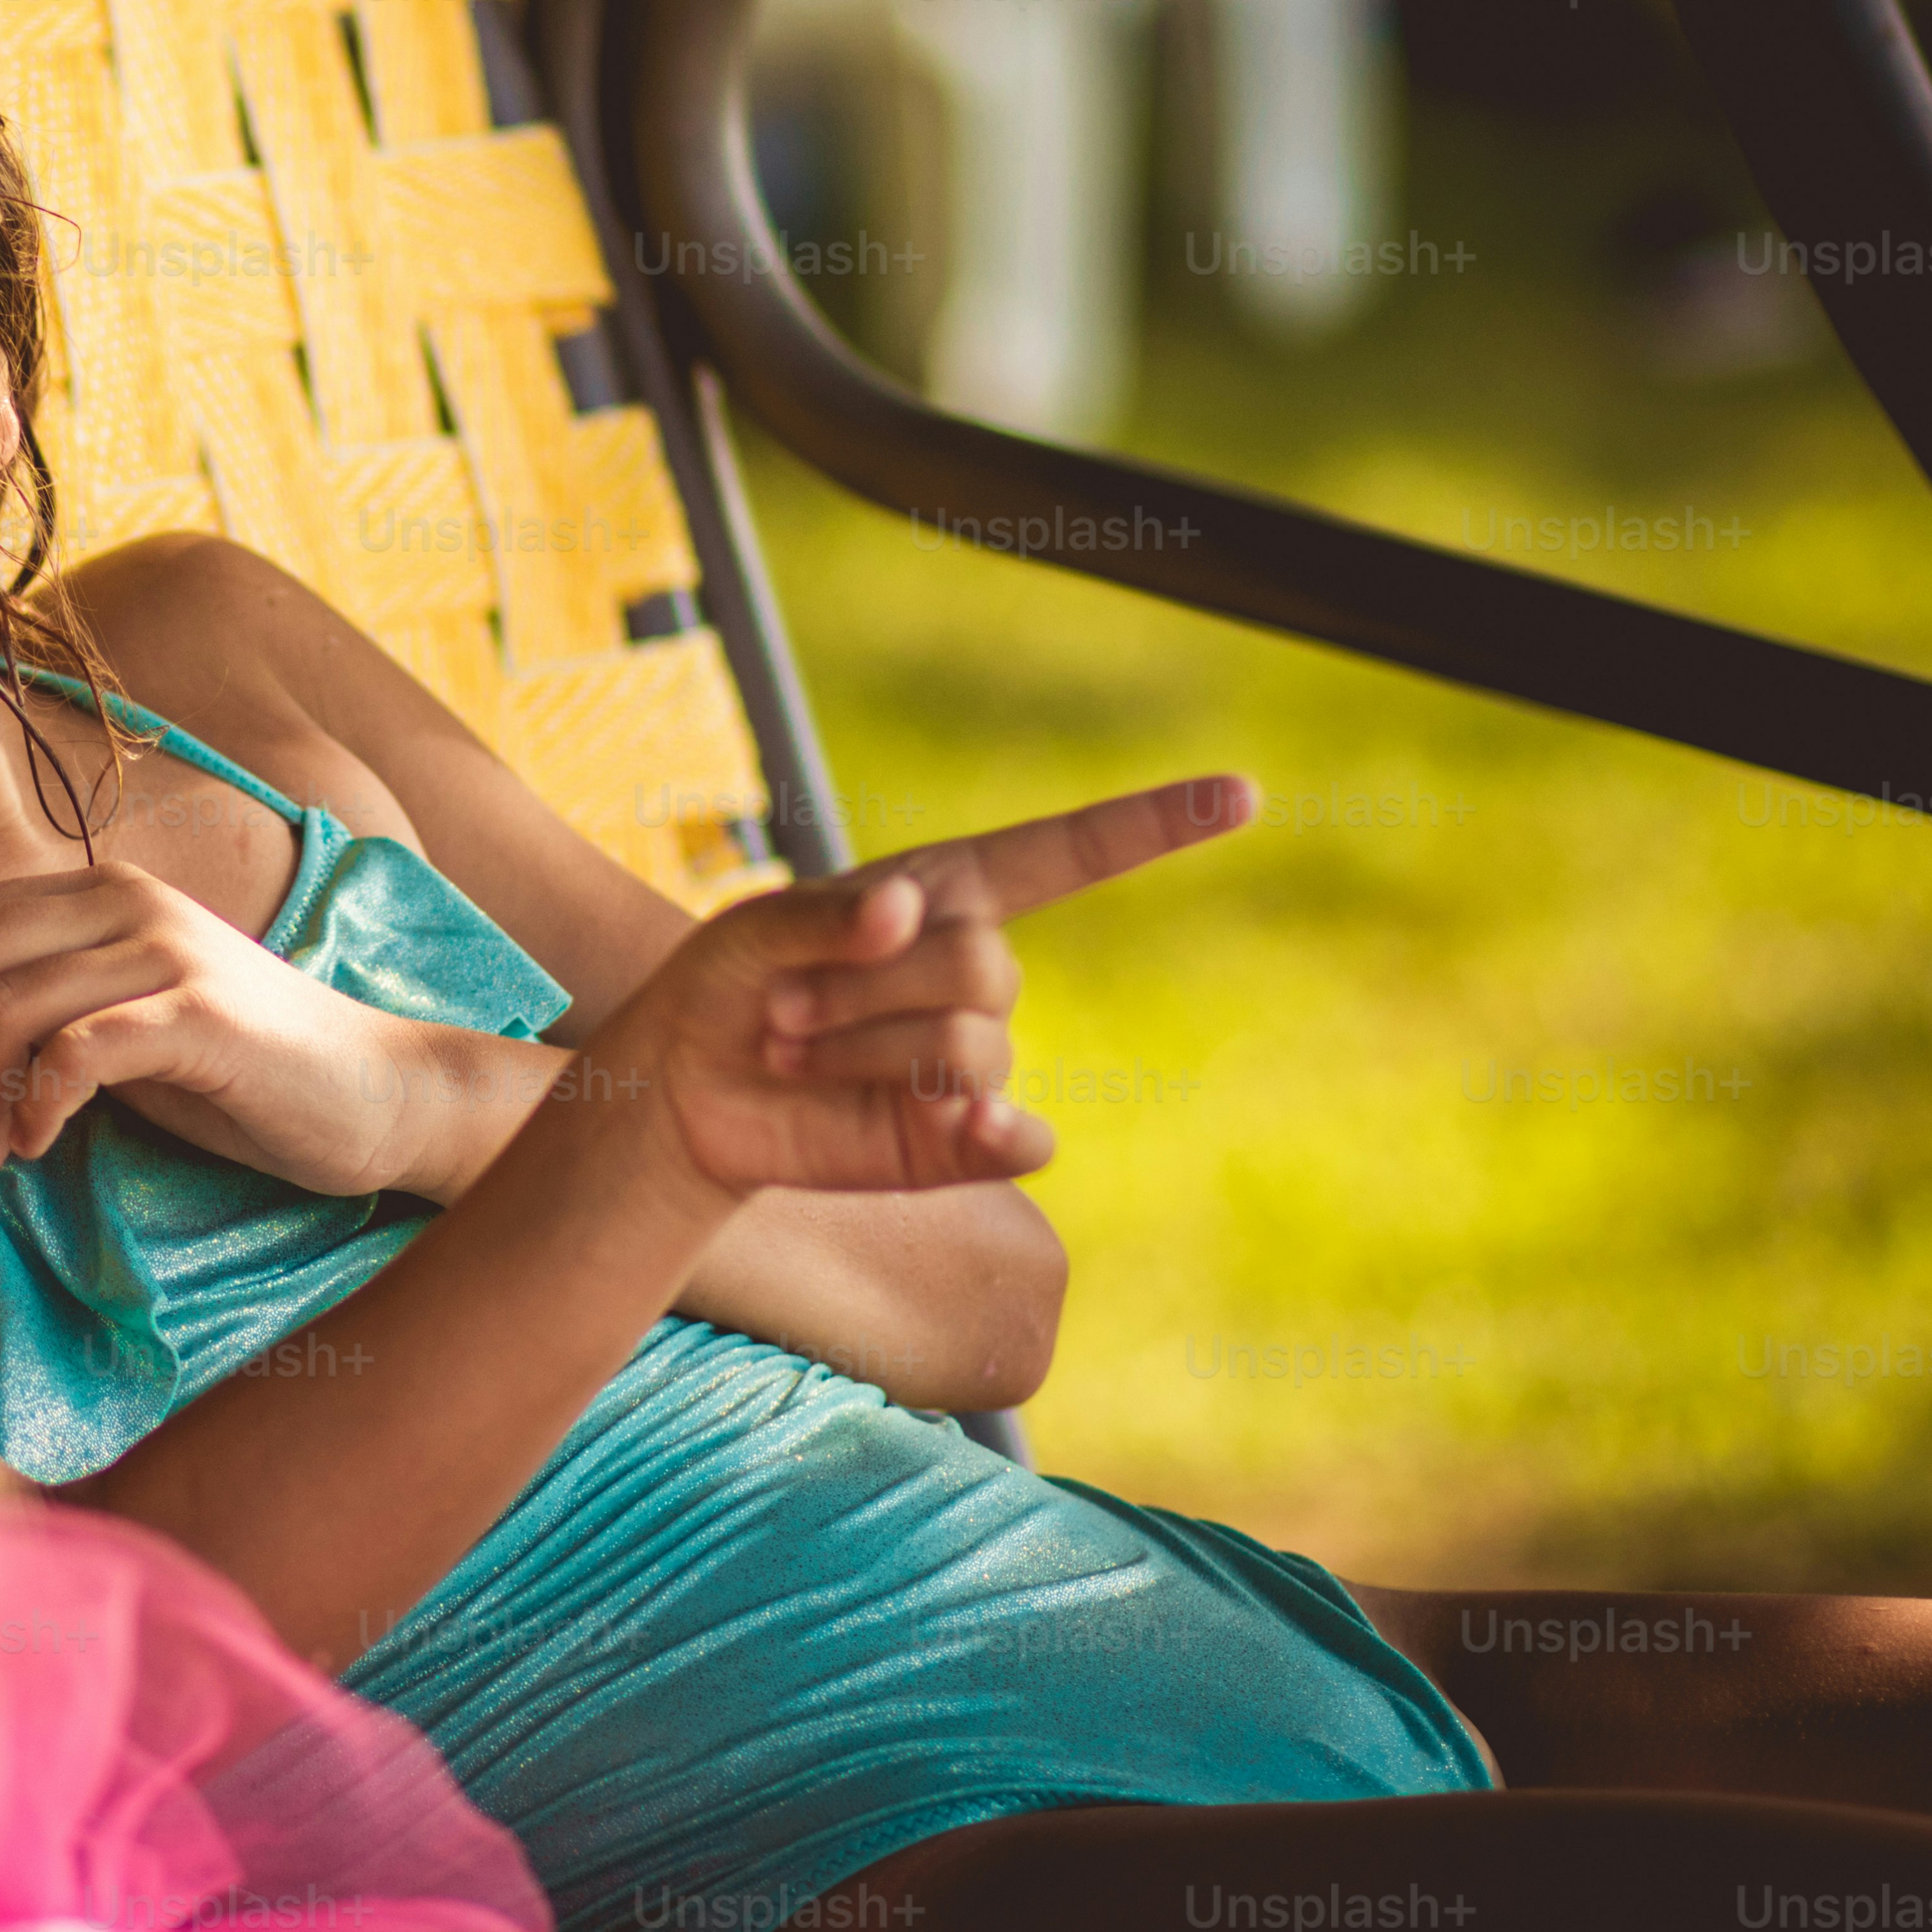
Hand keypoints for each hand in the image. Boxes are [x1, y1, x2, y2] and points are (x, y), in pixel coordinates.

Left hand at [0, 862, 492, 1192]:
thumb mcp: (123, 1019)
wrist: (373, 1090)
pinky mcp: (201, 1015)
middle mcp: (128, 902)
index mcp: (100, 892)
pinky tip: (39, 1143)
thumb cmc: (238, 1068)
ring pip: (9, 1004)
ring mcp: (168, 952)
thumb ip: (45, 1010)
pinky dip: (36, 1105)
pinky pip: (77, 1049)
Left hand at [592, 777, 1253, 1199]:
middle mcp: (977, 970)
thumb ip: (829, 915)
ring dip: (856, 1048)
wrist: (688, 1089)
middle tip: (786, 1004)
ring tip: (794, 1049)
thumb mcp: (757, 926)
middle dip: (864, 986)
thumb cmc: (728, 985)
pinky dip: (994, 1133)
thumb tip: (907, 911)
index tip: (1243, 793)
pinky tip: (958, 1128)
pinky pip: (1019, 1137)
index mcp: (949, 893)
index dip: (1155, 823)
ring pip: (966, 1045)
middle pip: (981, 966)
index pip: (1071, 853)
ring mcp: (977, 1058)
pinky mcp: (964, 1138)